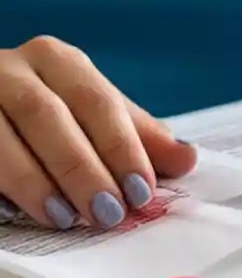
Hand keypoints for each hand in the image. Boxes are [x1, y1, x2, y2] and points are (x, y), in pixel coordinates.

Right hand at [0, 36, 196, 228]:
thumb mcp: (90, 112)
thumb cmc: (46, 107)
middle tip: (108, 212)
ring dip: (35, 183)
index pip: (97, 100)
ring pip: (1, 138)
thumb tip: (186, 158)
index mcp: (56, 60)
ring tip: (65, 217)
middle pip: (48, 117)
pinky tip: (12, 211)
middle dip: (81, 169)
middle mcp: (11, 69)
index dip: (121, 147)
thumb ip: (136, 135)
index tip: (141, 190)